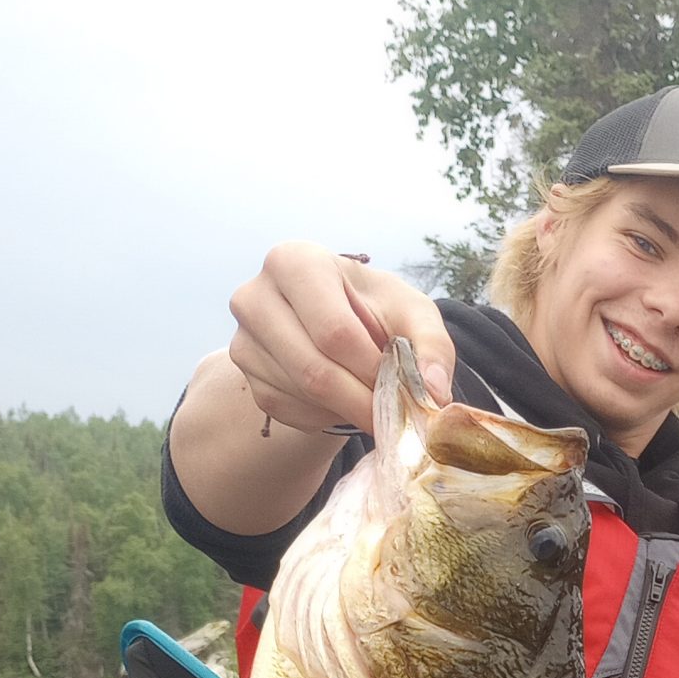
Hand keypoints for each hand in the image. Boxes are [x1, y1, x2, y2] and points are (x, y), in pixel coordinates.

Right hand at [227, 244, 457, 435]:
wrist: (335, 322)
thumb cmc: (374, 309)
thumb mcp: (411, 313)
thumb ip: (432, 346)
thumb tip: (435, 391)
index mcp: (295, 261)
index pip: (334, 331)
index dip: (372, 370)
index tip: (402, 391)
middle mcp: (255, 296)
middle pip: (313, 369)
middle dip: (361, 401)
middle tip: (393, 416)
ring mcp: (243, 338)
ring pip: (301, 396)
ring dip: (346, 409)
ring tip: (371, 398)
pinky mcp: (247, 375)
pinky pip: (289, 411)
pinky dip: (325, 416)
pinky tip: (342, 399)